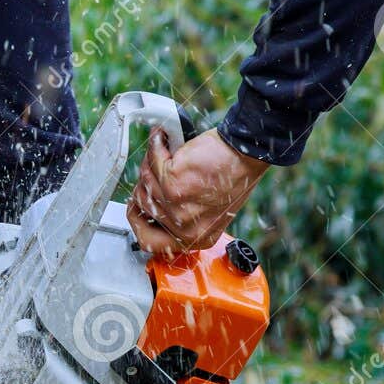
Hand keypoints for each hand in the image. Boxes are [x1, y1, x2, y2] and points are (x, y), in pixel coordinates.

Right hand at [126, 128, 269, 257]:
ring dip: (152, 163)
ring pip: (145, 184)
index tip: (137, 210)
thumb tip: (149, 203)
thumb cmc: (234, 174)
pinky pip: (152, 164)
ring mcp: (177, 208)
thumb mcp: (208, 209)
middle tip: (156, 169)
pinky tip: (165, 141)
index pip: (150, 242)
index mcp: (194, 239)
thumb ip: (180, 214)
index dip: (139, 224)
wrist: (247, 153)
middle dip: (146, 184)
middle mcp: (185, 229)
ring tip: (165, 152)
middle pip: (143, 208)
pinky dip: (156, 148)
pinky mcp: (173, 185)